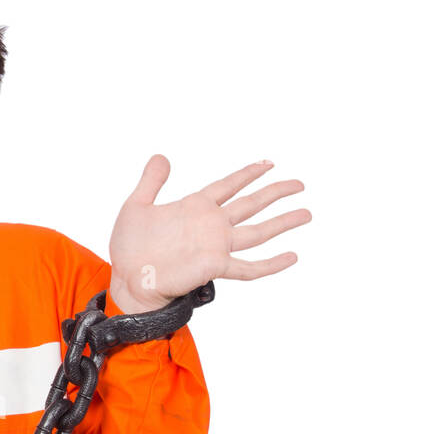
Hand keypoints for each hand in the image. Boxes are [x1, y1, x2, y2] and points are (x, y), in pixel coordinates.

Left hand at [107, 155, 311, 313]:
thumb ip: (151, 181)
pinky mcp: (215, 266)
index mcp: (195, 207)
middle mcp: (210, 225)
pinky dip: (271, 263)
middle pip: (250, 204)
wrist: (127, 277)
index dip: (248, 174)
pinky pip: (249, 268)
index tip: (268, 163)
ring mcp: (215, 246)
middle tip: (299, 183)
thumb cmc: (128, 246)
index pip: (229, 185)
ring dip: (282, 222)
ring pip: (257, 231)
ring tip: (306, 213)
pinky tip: (292, 256)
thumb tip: (161, 156)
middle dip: (275, 192)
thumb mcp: (136, 205)